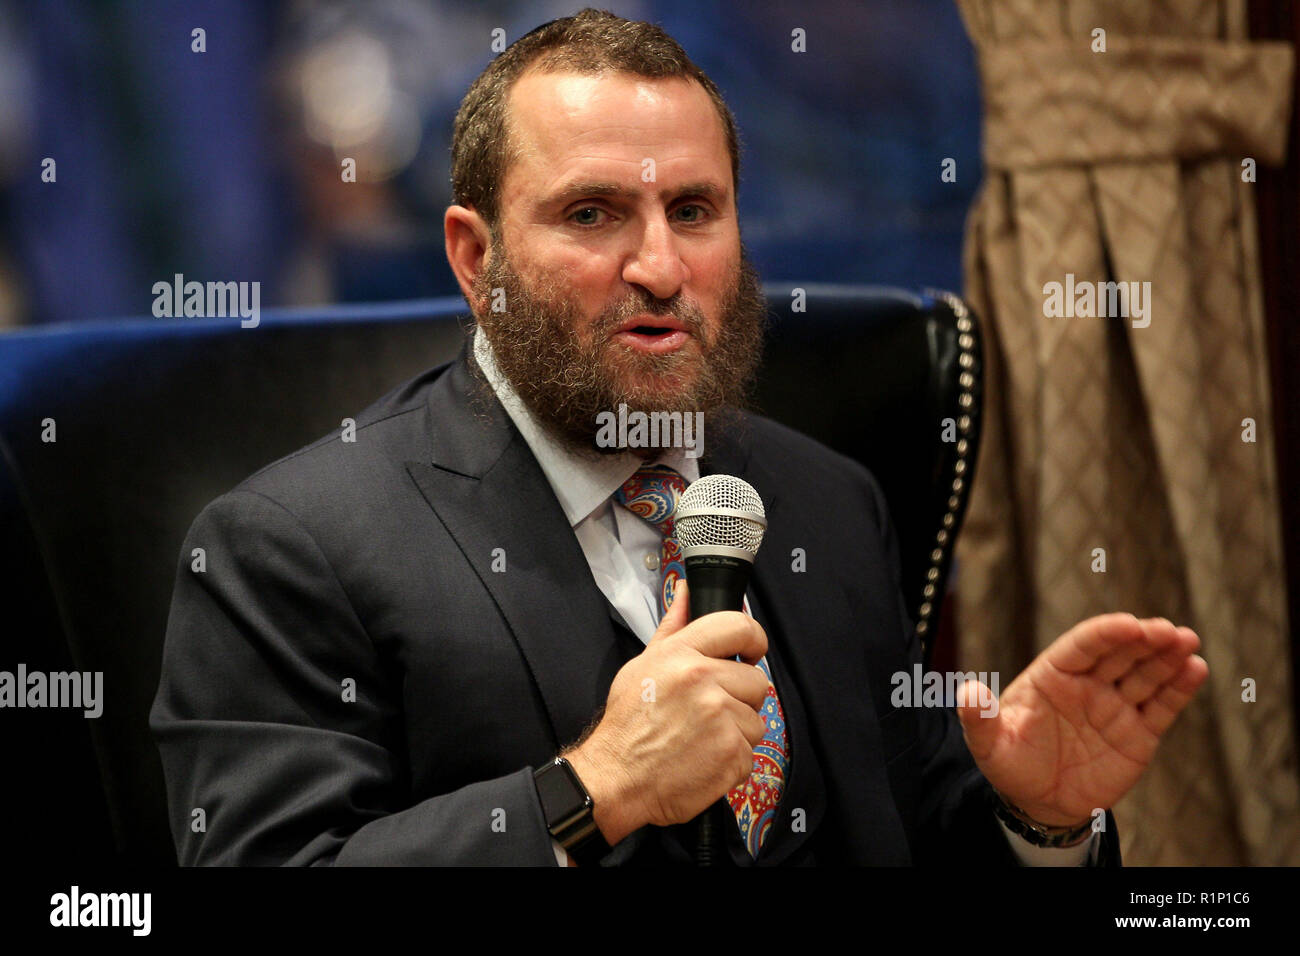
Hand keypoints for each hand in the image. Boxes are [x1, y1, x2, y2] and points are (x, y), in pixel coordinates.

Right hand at [564, 581, 770, 844]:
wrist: (616, 778)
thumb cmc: (628, 723)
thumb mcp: (643, 664)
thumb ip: (673, 627)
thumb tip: (687, 591)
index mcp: (682, 654)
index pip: (739, 627)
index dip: (753, 639)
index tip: (752, 652)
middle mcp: (703, 681)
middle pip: (756, 680)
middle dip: (740, 697)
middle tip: (711, 711)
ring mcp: (720, 718)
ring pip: (756, 720)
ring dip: (736, 732)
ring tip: (702, 738)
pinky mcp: (731, 754)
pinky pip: (751, 752)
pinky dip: (732, 761)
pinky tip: (704, 759)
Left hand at [955, 614, 1207, 826]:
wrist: (1039, 804)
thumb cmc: (1012, 764)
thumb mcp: (989, 745)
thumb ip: (979, 719)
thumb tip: (965, 692)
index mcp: (1052, 676)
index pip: (1082, 646)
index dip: (1106, 633)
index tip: (1130, 625)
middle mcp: (1087, 684)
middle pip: (1120, 654)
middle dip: (1144, 639)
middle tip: (1168, 630)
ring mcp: (1115, 706)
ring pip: (1145, 674)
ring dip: (1167, 657)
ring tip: (1187, 641)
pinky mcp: (1139, 733)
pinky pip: (1161, 707)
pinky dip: (1179, 688)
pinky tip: (1195, 670)